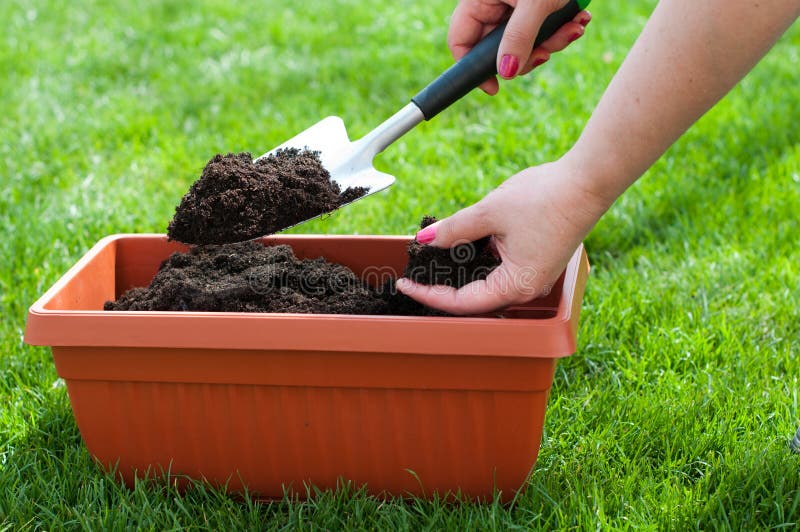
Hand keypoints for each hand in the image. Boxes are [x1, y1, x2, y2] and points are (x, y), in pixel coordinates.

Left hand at [395, 158, 608, 314]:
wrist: (588, 181)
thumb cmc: (547, 198)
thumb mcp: (490, 212)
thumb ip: (454, 228)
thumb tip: (425, 238)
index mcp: (516, 285)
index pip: (462, 303)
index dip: (430, 294)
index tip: (406, 283)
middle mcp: (525, 288)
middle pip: (473, 300)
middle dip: (442, 288)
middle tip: (415, 275)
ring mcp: (531, 276)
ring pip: (485, 285)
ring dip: (458, 275)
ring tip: (431, 261)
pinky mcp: (534, 262)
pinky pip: (499, 271)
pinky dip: (476, 262)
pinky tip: (459, 247)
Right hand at [448, 0, 590, 93]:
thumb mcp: (535, 4)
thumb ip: (519, 38)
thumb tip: (507, 72)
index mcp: (479, 0)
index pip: (461, 41)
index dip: (473, 68)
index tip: (495, 86)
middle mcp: (493, 5)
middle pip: (497, 49)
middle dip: (527, 54)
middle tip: (548, 53)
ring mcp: (514, 8)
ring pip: (524, 43)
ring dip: (552, 42)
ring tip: (574, 27)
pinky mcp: (535, 8)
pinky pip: (541, 31)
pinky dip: (560, 30)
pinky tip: (576, 19)